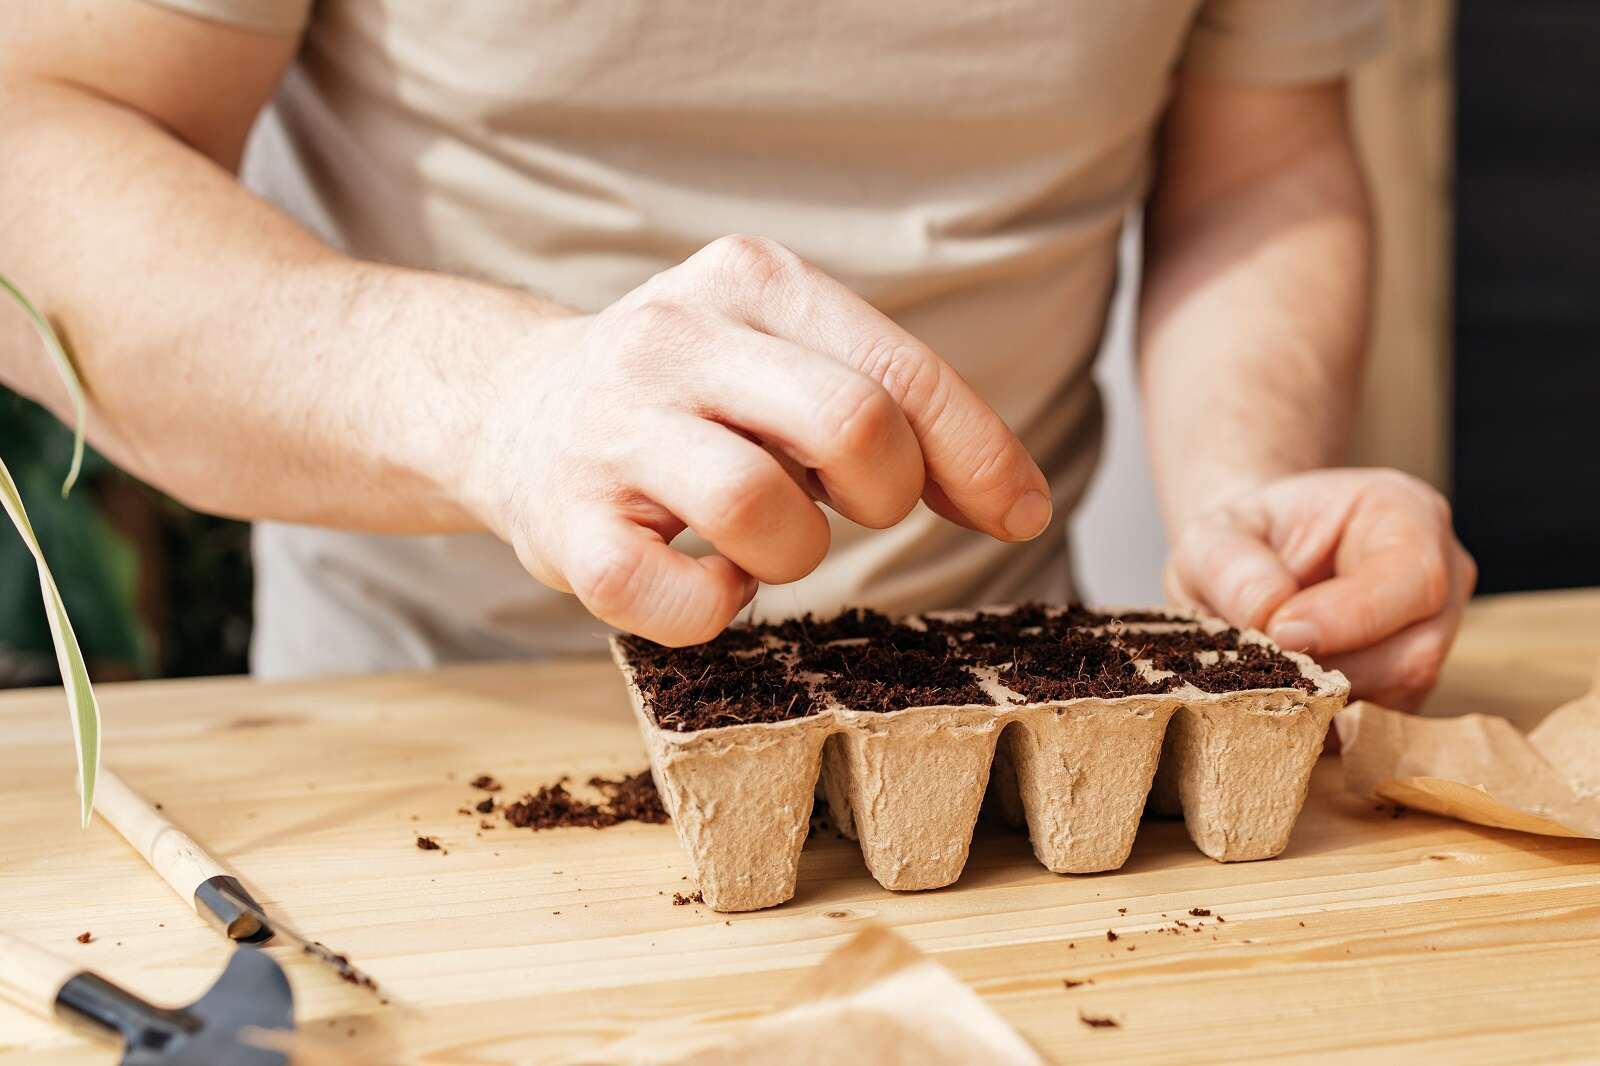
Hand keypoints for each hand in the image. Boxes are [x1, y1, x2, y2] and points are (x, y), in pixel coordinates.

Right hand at [462, 235, 1052, 645]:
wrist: (510, 407)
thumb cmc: (684, 396)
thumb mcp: (782, 357)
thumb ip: (887, 402)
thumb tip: (1014, 495)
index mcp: (750, 282)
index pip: (900, 371)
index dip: (980, 454)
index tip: (1019, 511)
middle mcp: (675, 336)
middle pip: (854, 428)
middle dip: (885, 495)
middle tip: (848, 506)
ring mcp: (613, 429)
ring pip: (768, 516)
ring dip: (794, 555)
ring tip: (761, 537)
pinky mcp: (567, 525)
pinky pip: (688, 602)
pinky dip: (721, 610)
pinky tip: (709, 580)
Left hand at [1165, 469, 1476, 709]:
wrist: (1245, 568)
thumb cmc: (1240, 542)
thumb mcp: (1214, 537)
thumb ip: (1232, 568)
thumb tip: (1270, 616)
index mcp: (1405, 515)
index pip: (1414, 577)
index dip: (1350, 616)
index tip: (1280, 632)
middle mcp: (1440, 577)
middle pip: (1417, 651)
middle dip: (1331, 668)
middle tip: (1259, 664)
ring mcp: (1432, 638)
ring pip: (1398, 696)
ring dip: (1324, 698)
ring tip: (1263, 674)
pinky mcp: (1408, 687)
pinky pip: (1378, 723)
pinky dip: (1325, 718)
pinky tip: (1281, 694)